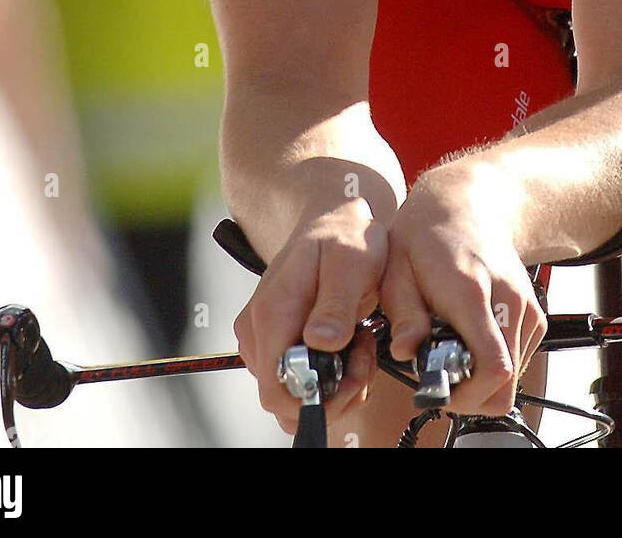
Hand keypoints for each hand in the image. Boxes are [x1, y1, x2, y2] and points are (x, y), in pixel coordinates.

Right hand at [233, 198, 385, 434]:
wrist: (334, 221)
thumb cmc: (344, 237)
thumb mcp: (350, 261)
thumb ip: (336, 304)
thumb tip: (321, 343)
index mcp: (271, 313)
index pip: (276, 389)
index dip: (318, 397)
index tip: (354, 371)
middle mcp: (256, 332)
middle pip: (285, 400)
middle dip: (332, 394)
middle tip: (364, 357)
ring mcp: (263, 340)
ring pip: (294, 396)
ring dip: (336, 386)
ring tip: (361, 346)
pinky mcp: (275, 345)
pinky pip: (299, 383)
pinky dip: (331, 379)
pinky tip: (351, 349)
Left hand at [381, 163, 545, 415]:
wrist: (469, 204)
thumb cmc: (427, 236)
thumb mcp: (396, 270)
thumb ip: (404, 315)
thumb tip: (406, 352)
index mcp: (472, 291)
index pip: (494, 366)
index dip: (468, 395)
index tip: (441, 391)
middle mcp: (510, 300)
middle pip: (507, 381)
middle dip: (472, 393)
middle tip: (441, 375)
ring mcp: (526, 307)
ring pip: (515, 375)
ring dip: (482, 377)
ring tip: (451, 350)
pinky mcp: (534, 314)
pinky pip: (519, 360)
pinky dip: (495, 363)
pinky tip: (470, 340)